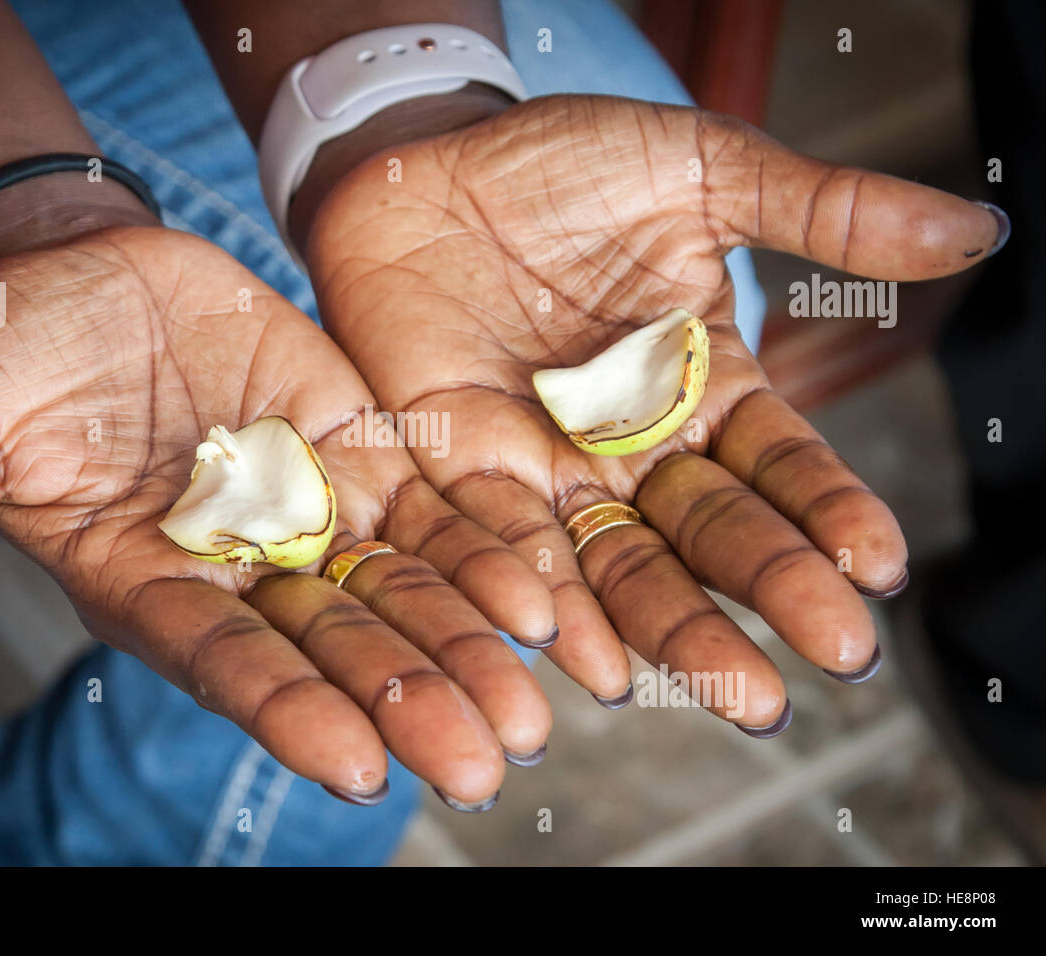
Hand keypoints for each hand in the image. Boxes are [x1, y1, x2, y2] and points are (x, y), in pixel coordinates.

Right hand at [0, 224, 561, 806]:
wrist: (85, 271)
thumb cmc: (5, 349)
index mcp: (146, 581)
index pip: (222, 659)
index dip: (286, 707)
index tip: (355, 762)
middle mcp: (239, 566)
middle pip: (334, 644)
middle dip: (408, 700)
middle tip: (485, 763)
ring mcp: (306, 509)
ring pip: (399, 590)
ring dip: (467, 645)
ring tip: (535, 706)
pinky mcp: (356, 449)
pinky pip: (429, 506)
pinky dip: (481, 546)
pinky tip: (542, 590)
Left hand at [303, 94, 1004, 729]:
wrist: (429, 160)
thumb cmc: (563, 163)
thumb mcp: (703, 170)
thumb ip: (822, 211)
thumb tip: (978, 231)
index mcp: (704, 383)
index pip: (779, 464)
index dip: (828, 512)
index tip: (879, 567)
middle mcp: (632, 445)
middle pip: (709, 535)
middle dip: (770, 592)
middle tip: (837, 658)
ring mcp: (548, 466)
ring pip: (617, 565)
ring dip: (673, 631)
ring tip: (738, 694)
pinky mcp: (461, 467)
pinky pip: (500, 541)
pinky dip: (539, 596)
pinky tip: (586, 656)